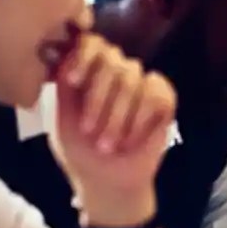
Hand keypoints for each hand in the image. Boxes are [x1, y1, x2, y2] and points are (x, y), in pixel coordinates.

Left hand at [49, 32, 176, 225]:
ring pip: (134, 79)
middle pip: (113, 61)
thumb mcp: (62, 123)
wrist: (110, 184)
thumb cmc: (81, 154)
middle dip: (99, 99)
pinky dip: (143, 118)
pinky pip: (159, 94)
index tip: (74, 82)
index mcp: (87, 74)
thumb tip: (62, 55)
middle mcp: (115, 74)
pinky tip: (133, 138)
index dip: (83, 56)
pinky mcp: (164, 101)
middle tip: (89, 132)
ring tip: (109, 145)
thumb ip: (64, 90)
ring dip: (118, 116)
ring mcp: (142, 85)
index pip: (90, 44)